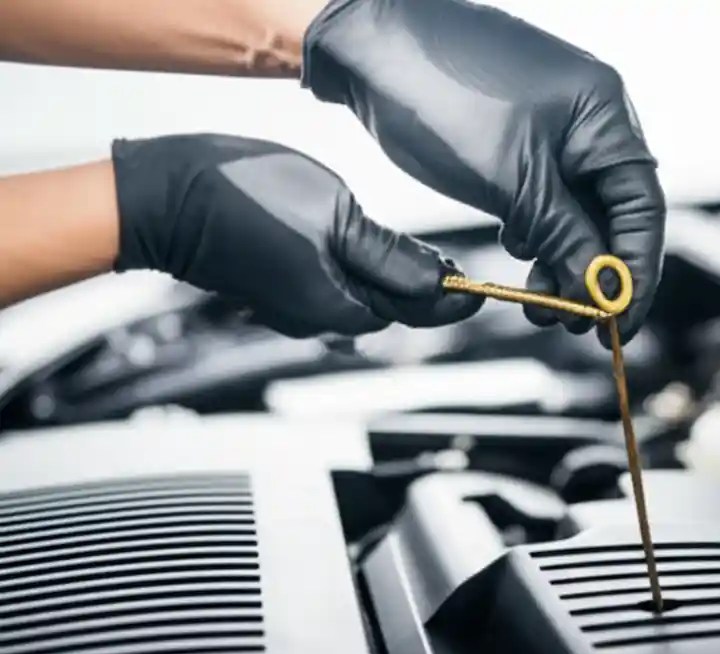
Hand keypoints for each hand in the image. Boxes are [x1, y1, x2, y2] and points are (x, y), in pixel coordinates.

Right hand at [112, 134, 481, 337]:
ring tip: (419, 254)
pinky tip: (362, 243)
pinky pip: (330, 283)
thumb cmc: (242, 198)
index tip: (479, 286)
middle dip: (425, 290)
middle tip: (456, 267)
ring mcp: (293, 303)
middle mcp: (317, 316)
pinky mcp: (275, 283)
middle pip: (391, 308)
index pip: (417, 311)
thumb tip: (439, 279)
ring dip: (391, 278)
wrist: (163, 195)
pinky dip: (357, 268)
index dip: (453, 297)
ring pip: (360, 295)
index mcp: (340, 307)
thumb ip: (390, 254)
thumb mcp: (335, 217)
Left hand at [302, 0, 665, 343]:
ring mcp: (554, 128)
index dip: (636, 276)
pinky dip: (538, 232)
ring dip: (563, 260)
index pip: (644, 211)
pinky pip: (546, 196)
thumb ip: (565, 238)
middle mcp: (590, 120)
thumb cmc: (442, 96)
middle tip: (569, 323)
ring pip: (577, 212)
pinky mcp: (519, 138)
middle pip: (614, 216)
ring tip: (536, 302)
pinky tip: (518, 252)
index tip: (618, 328)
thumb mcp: (510, 180)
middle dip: (595, 275)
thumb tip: (605, 292)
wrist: (365, 42)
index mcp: (605, 117)